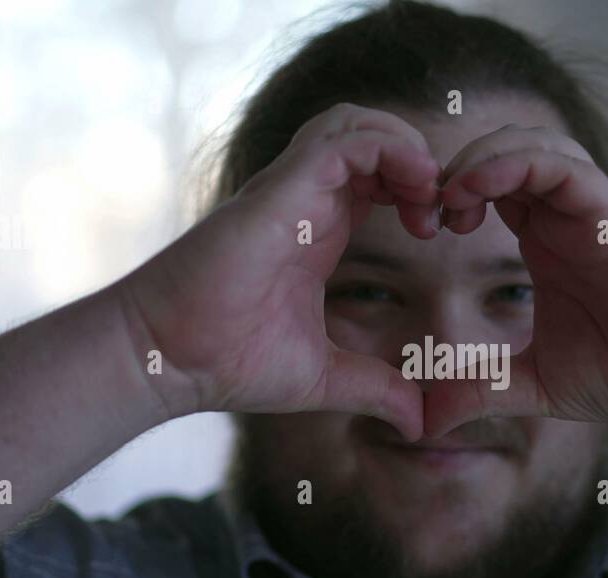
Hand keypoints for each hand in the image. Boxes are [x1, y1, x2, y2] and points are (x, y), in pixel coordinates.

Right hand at [118, 103, 440, 439]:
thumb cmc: (229, 362)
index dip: (416, 188)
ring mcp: (290, 191)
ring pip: (355, 124)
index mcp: (319, 230)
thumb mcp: (325, 378)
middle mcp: (305, 201)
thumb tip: (420, 424)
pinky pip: (342, 141)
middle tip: (438, 210)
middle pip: (369, 136)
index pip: (375, 175)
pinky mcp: (279, 191)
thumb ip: (377, 389)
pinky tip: (413, 188)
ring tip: (427, 191)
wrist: (169, 358)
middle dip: (418, 159)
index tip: (437, 231)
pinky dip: (387, 149)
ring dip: (404, 145)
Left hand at [424, 124, 607, 437]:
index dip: (443, 192)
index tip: (416, 228)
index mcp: (542, 240)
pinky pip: (564, 167)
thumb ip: (478, 390)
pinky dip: (515, 164)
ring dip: (479, 157)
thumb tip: (421, 422)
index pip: (485, 184)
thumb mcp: (533, 385)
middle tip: (423, 213)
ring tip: (449, 199)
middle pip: (500, 150)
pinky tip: (477, 190)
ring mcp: (592, 212)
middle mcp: (564, 216)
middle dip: (451, 167)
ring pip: (531, 144)